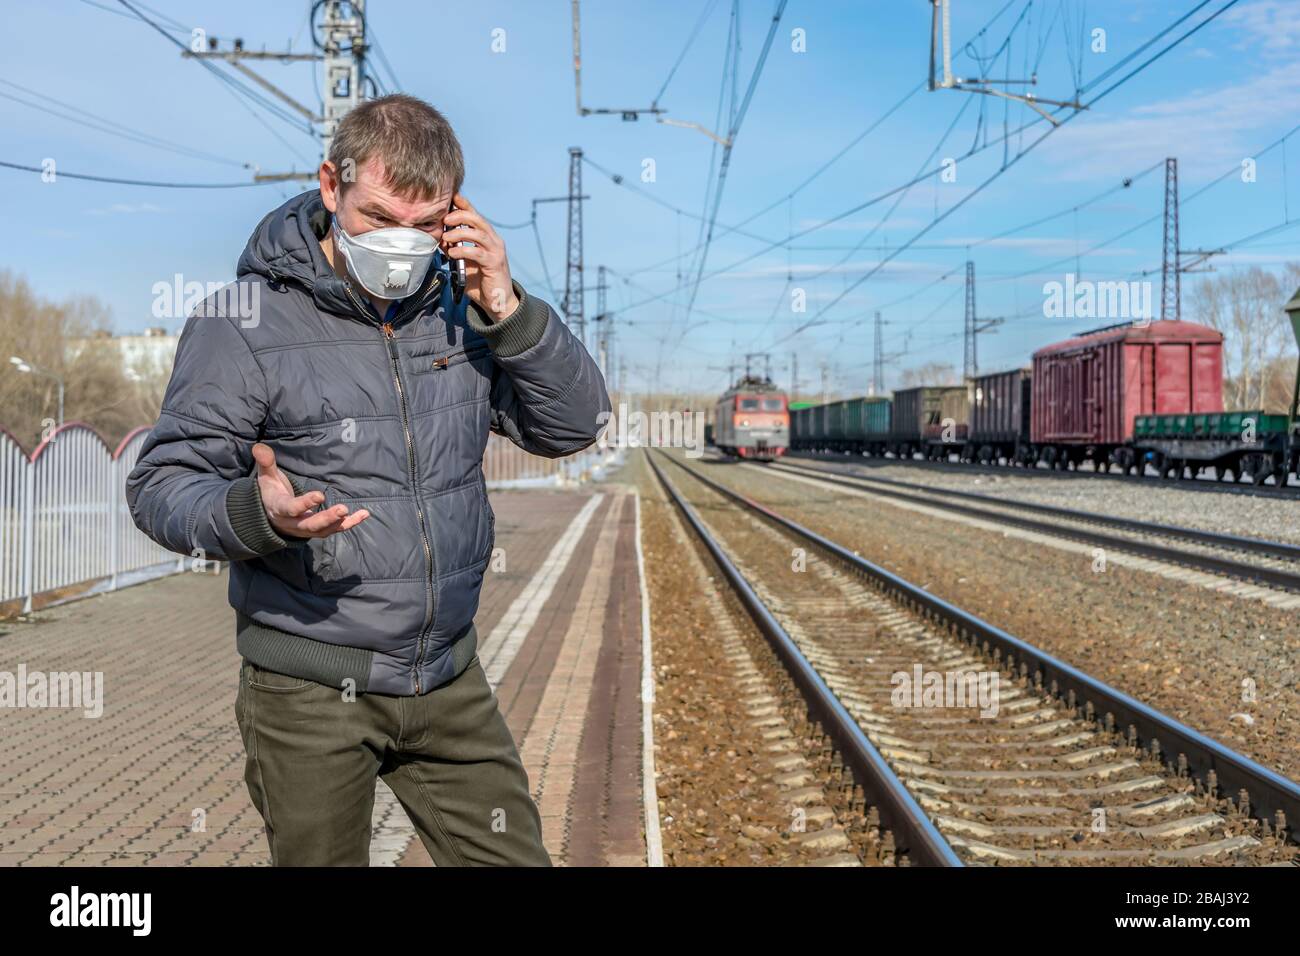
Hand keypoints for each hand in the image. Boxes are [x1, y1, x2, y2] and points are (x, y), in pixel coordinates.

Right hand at [252, 442, 369, 538]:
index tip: (319, 495)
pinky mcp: (317, 530)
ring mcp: (305, 529)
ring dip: (340, 524)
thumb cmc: (271, 492)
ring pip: (322, 531)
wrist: (269, 516)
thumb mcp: (266, 477)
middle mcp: (292, 523)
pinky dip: (349, 524)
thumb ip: (265, 463)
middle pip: (309, 525)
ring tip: (355, 513)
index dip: (304, 503)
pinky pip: (334, 530)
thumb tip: (259, 446)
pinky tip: (364, 515)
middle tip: (343, 509)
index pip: (291, 508)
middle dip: (326, 518)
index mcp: (279, 508)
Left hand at [442, 193, 519, 321]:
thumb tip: (441, 239)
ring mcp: (496, 251)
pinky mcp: (495, 263)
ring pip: (478, 233)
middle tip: (445, 220)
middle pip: (477, 219)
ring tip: (446, 237)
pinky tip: (452, 253)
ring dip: (460, 232)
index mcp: (487, 237)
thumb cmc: (481, 281)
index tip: (452, 197)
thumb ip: (456, 249)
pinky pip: (477, 252)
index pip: (476, 215)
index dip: (464, 205)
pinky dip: (463, 250)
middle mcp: (494, 240)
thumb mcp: (465, 262)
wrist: (497, 301)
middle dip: (460, 215)